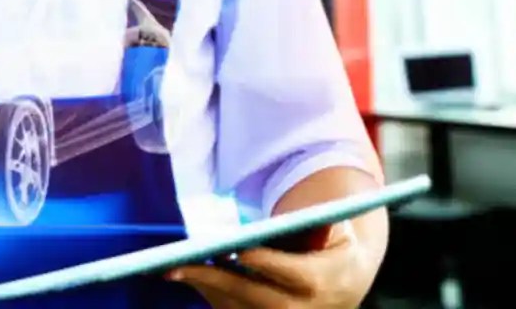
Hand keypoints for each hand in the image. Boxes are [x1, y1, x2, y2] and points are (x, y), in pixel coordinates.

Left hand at [166, 221, 374, 307]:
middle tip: (181, 265)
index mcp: (325, 282)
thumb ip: (321, 222)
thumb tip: (309, 216)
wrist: (342, 283)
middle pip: (258, 299)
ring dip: (206, 289)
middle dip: (220, 281)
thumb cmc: (332, 245)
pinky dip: (209, 294)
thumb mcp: (336, 228)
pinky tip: (187, 274)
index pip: (296, 276)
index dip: (268, 263)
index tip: (240, 249)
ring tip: (173, 268)